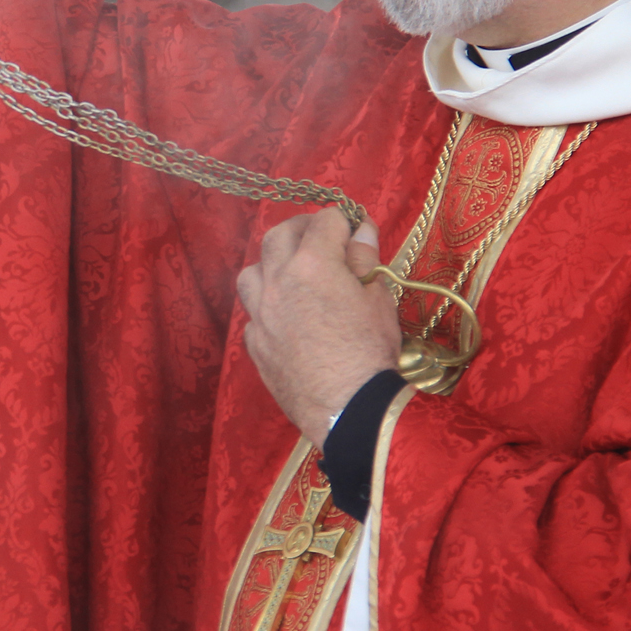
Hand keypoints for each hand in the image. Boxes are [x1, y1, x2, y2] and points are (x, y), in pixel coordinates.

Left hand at [236, 209, 399, 448]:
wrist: (349, 408)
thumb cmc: (371, 351)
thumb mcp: (379, 299)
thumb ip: (364, 260)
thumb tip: (361, 231)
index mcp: (312, 264)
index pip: (324, 221)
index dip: (343, 221)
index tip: (354, 229)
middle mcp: (277, 282)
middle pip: (278, 236)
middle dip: (302, 230)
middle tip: (322, 238)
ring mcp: (260, 314)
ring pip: (252, 272)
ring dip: (271, 265)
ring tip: (293, 275)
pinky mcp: (254, 344)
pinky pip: (253, 314)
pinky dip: (268, 307)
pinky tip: (286, 318)